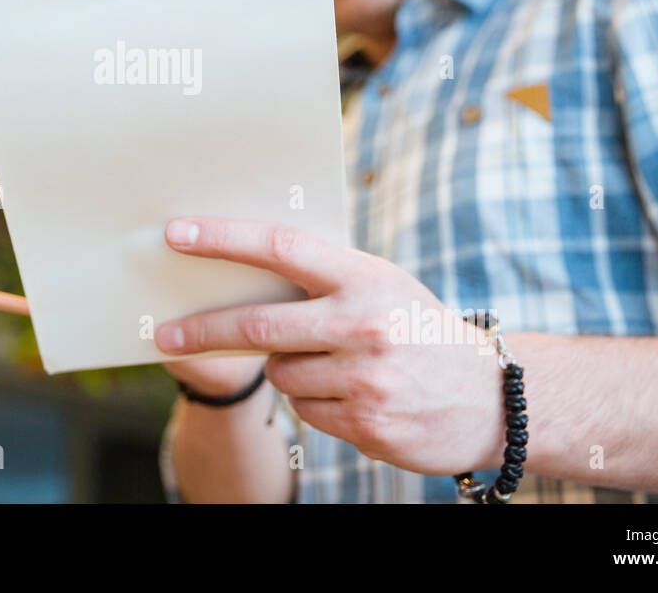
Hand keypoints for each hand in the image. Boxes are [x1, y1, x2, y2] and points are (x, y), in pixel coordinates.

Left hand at [154, 217, 504, 475]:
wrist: (493, 396)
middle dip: (203, 329)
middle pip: (258, 326)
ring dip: (289, 370)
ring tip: (337, 365)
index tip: (176, 233)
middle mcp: (362, 325)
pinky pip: (306, 410)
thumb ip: (325, 278)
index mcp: (364, 277)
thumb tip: (242, 266)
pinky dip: (315, 402)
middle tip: (165, 332)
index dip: (223, 238)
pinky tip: (354, 395)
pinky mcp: (366, 424)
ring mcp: (364, 379)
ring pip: (281, 374)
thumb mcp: (383, 286)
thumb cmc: (420, 329)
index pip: (279, 247)